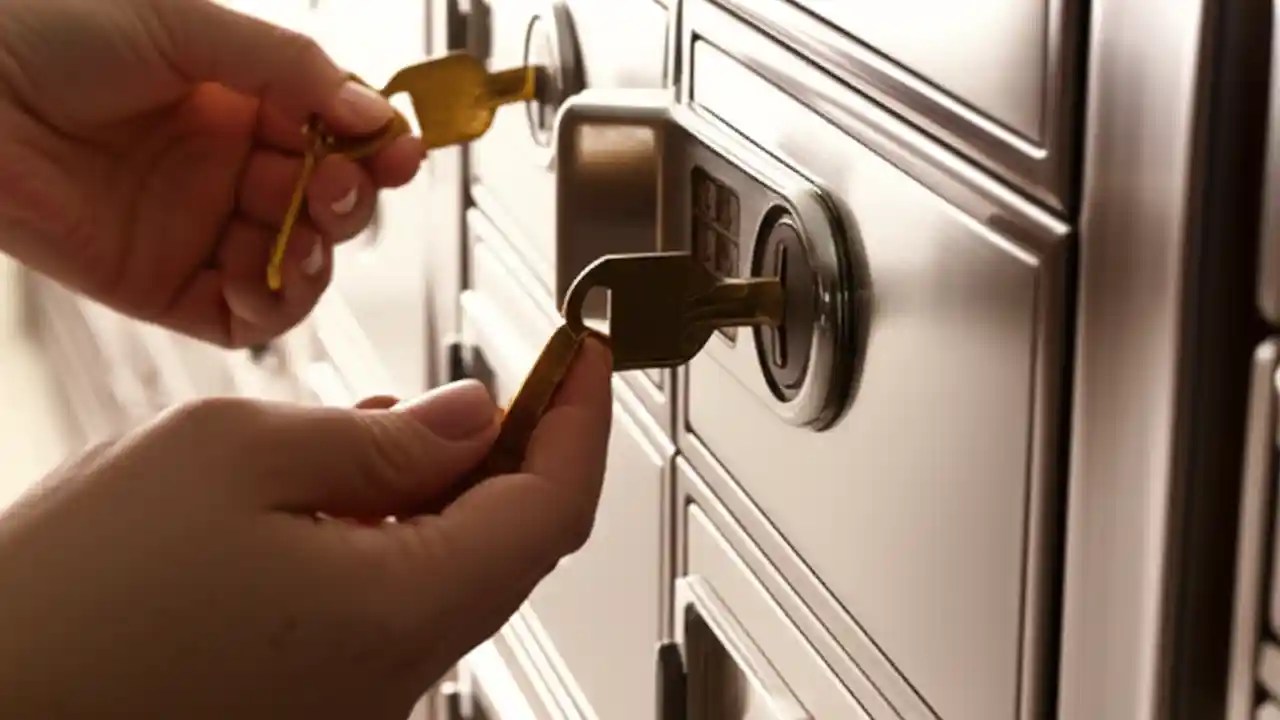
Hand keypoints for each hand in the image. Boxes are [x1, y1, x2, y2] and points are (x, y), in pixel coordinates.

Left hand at [0, 0, 423, 346]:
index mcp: (244, 103)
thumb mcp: (190, 25)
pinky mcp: (167, 286)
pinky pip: (245, 317)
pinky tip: (259, 284)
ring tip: (299, 238)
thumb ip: (290, 68)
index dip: (376, 150)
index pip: (339, 137)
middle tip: (329, 188)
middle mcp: (229, 169)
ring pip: (300, 266)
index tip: (400, 154)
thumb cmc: (51, 33)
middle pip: (330, 207)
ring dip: (316, 260)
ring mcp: (202, 231)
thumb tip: (375, 115)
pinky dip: (269, 310)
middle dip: (345, 203)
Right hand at [0, 341, 612, 718]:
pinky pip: (395, 599)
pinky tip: (356, 482)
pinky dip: (399, 529)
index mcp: (402, 609)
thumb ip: (381, 438)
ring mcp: (358, 692)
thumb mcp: (234, 456)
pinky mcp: (316, 694)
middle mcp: (396, 669)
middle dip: (528, 446)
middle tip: (524, 375)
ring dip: (456, 485)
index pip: (551, 506)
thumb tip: (471, 419)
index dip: (580, 420)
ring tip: (422, 416)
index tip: (585, 359)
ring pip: (454, 568)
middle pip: (513, 541)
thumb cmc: (76, 597)